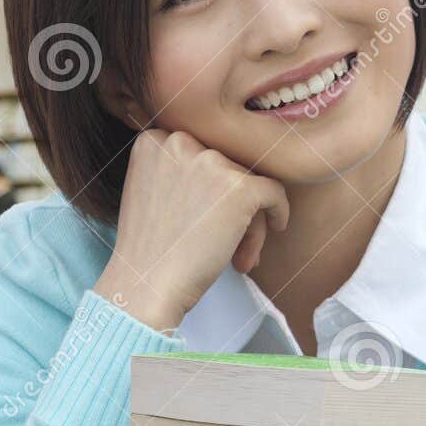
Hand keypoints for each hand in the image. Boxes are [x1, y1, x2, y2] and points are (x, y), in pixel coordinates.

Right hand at [94, 129, 289, 331]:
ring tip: (238, 256)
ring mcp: (210, 162)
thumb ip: (181, 168)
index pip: (202, 152)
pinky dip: (278, 210)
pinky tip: (276, 228)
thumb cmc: (150, 249)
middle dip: (231, 204)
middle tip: (225, 243)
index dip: (210, 187)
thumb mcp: (151, 190)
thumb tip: (231, 165)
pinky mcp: (240, 187)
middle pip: (227, 166)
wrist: (146, 285)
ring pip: (249, 182)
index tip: (206, 217)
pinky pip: (274, 191)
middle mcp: (180, 141)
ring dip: (249, 219)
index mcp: (156, 141)